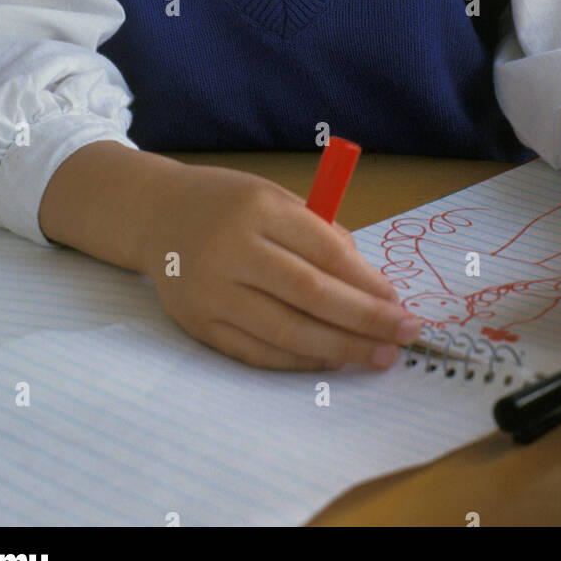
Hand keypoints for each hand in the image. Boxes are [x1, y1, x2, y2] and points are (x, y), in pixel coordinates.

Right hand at [140, 161, 422, 369]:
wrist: (155, 215)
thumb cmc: (228, 204)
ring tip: (378, 356)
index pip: (326, 252)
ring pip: (287, 331)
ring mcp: (212, 292)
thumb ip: (319, 234)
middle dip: (365, 319)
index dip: (367, 282)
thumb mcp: (274, 198)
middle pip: (311, 294)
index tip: (398, 300)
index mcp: (258, 209)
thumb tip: (370, 285)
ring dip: (340, 348)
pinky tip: (332, 360)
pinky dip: (300, 361)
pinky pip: (258, 352)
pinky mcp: (199, 325)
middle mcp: (232, 250)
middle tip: (405, 334)